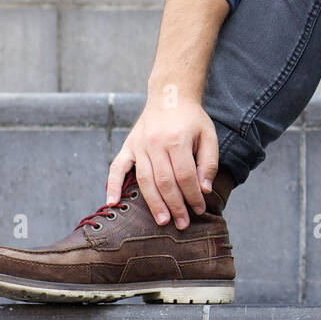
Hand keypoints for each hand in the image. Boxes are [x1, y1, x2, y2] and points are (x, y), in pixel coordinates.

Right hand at [106, 96, 219, 228]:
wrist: (170, 95)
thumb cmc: (192, 119)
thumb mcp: (208, 136)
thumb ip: (208, 163)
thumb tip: (204, 190)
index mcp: (177, 140)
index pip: (185, 176)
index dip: (193, 196)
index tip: (200, 210)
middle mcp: (155, 144)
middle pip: (164, 182)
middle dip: (175, 206)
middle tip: (182, 224)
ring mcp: (139, 145)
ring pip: (144, 180)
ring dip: (153, 203)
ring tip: (162, 221)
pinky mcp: (128, 146)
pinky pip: (117, 168)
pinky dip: (112, 185)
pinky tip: (112, 203)